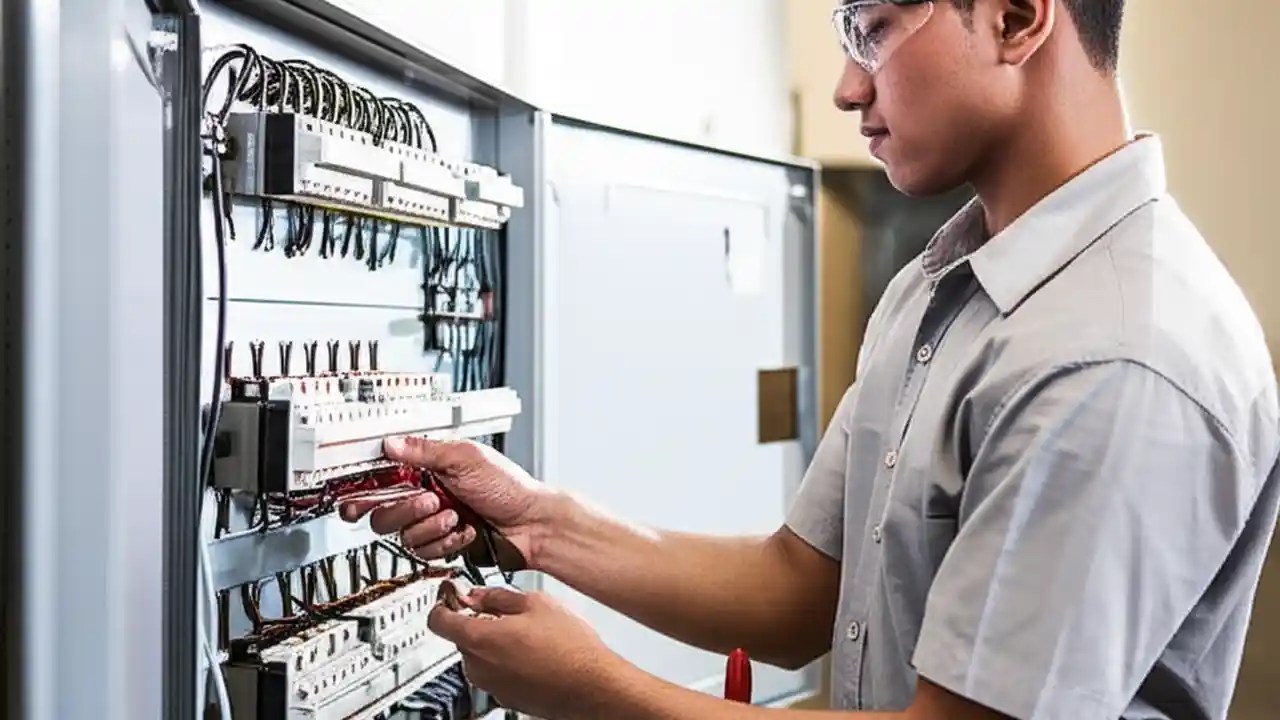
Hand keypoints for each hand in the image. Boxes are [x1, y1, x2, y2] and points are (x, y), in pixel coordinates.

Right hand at [341, 436, 553, 566]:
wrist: (532, 523)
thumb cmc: (508, 486)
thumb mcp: (467, 458)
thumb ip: (425, 452)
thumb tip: (391, 443)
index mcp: (428, 469)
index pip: (383, 479)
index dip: (363, 490)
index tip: (352, 498)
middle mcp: (426, 496)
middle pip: (383, 513)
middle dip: (405, 510)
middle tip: (429, 501)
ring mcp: (434, 523)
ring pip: (404, 536)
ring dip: (430, 527)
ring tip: (454, 516)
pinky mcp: (443, 545)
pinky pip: (425, 552)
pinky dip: (446, 542)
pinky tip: (465, 532)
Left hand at [429, 587, 621, 718]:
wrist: (592, 686)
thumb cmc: (569, 649)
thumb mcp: (535, 603)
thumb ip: (497, 596)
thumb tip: (480, 594)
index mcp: (479, 639)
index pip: (438, 620)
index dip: (443, 604)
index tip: (451, 597)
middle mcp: (478, 667)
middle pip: (462, 638)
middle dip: (478, 623)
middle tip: (505, 612)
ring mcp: (492, 686)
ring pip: (480, 656)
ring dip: (495, 643)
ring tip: (528, 634)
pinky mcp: (507, 697)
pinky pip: (497, 673)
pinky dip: (508, 661)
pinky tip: (535, 653)